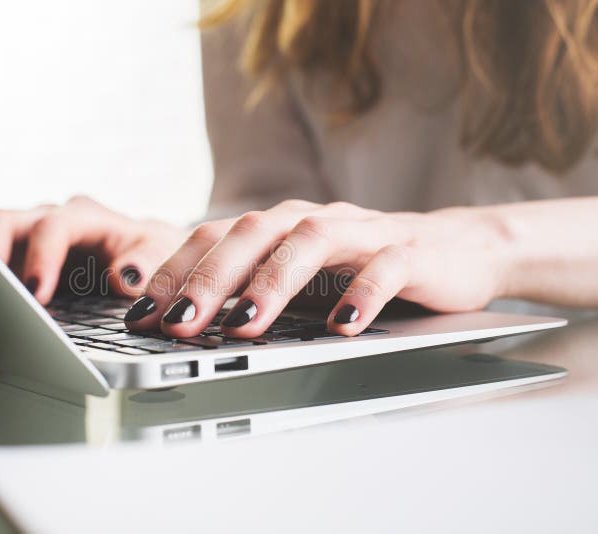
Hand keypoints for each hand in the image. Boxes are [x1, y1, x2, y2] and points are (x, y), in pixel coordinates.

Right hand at [0, 196, 188, 303]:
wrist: (145, 255)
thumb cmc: (151, 253)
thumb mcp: (159, 255)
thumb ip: (145, 264)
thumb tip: (124, 276)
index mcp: (84, 217)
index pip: (53, 227)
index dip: (42, 256)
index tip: (38, 292)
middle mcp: (48, 221)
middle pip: (3, 222)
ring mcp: (26, 239)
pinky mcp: (14, 259)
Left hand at [124, 200, 510, 337]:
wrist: (455, 249)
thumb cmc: (362, 267)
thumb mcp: (301, 276)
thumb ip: (253, 287)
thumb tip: (186, 321)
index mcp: (281, 224)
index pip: (216, 237)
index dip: (175, 271)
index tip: (142, 313)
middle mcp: (314, 219)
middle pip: (252, 235)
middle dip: (210, 279)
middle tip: (178, 323)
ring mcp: (363, 232)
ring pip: (310, 243)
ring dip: (273, 283)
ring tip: (244, 325)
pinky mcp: (410, 252)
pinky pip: (384, 270)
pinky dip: (361, 296)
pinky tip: (342, 328)